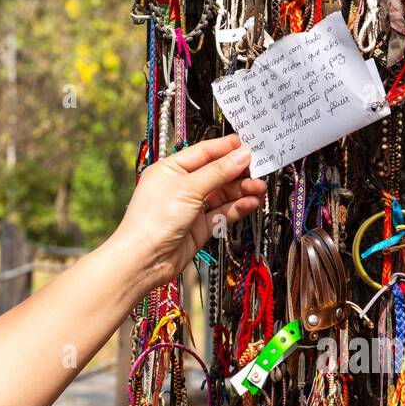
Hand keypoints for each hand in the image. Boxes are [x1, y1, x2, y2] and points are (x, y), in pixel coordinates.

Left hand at [112, 136, 266, 289]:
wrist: (144, 260)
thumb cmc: (153, 220)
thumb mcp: (188, 188)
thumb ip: (218, 171)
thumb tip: (242, 155)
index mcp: (171, 169)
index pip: (204, 152)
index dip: (226, 148)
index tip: (249, 144)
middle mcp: (181, 187)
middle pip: (216, 173)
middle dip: (238, 171)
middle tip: (260, 168)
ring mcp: (191, 208)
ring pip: (222, 194)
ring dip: (241, 190)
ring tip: (259, 188)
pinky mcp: (200, 228)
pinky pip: (223, 213)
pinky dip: (237, 207)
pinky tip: (251, 203)